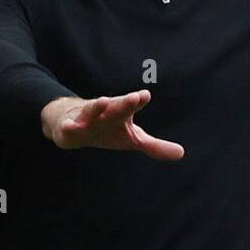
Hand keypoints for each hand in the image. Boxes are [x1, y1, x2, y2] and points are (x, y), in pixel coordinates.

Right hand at [40, 90, 184, 160]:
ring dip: (97, 106)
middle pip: (116, 107)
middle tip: (134, 97)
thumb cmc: (108, 130)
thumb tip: (181, 153)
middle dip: (124, 102)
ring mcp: (86, 119)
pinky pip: (68, 127)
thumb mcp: (133, 139)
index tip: (144, 96)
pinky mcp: (68, 128)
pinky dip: (68, 126)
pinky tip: (68, 126)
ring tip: (103, 101)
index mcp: (121, 114)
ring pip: (92, 111)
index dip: (137, 101)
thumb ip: (155, 146)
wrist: (72, 127)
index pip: (131, 106)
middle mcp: (105, 113)